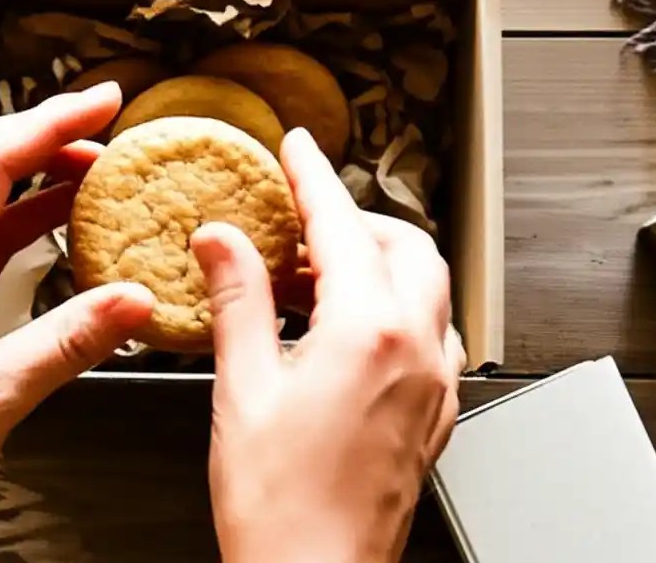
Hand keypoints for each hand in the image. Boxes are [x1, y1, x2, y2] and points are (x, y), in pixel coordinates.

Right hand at [192, 128, 463, 562]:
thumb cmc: (279, 507)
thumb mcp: (241, 388)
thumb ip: (238, 301)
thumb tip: (222, 241)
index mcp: (368, 333)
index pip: (341, 226)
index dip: (312, 178)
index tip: (296, 148)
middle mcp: (416, 351)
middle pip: (404, 245)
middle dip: (353, 219)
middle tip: (299, 220)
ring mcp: (434, 386)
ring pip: (426, 289)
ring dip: (378, 264)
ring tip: (316, 278)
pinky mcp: (433, 418)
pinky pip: (430, 336)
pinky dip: (394, 310)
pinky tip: (347, 333)